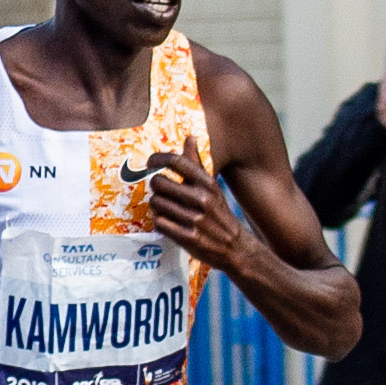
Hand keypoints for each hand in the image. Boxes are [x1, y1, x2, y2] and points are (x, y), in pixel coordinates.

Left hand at [130, 147, 253, 277]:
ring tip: (166, 209)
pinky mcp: (188, 237)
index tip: (150, 162)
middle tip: (161, 192)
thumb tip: (190, 137)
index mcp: (207, 183)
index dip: (158, 159)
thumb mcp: (211, 187)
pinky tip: (168, 223)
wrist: (235, 247)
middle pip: (159, 183)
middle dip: (156, 188)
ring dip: (156, 206)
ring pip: (156, 203)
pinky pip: (159, 222)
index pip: (177, 161)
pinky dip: (160, 223)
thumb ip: (196, 164)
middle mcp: (202, 199)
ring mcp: (195, 219)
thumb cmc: (217, 213)